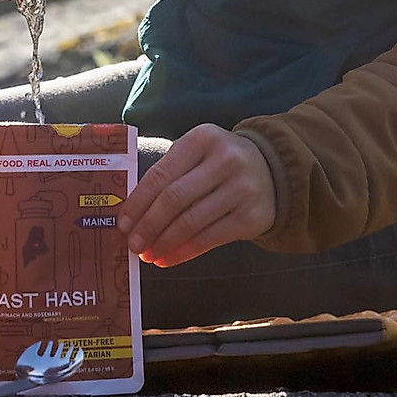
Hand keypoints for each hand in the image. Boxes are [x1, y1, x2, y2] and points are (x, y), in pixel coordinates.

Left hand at [115, 124, 276, 267]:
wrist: (273, 169)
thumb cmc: (219, 162)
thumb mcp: (197, 153)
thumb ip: (169, 174)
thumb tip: (133, 214)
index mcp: (202, 138)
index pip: (161, 174)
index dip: (138, 202)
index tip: (122, 223)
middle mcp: (224, 160)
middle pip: (174, 198)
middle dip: (148, 225)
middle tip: (133, 244)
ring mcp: (241, 188)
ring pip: (191, 221)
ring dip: (164, 242)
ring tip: (148, 254)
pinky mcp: (251, 216)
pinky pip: (209, 238)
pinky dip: (184, 252)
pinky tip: (168, 258)